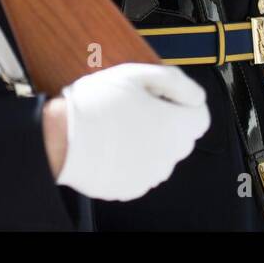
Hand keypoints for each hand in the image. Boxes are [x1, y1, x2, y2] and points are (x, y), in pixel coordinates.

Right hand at [48, 63, 208, 200]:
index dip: (182, 102)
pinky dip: (132, 158)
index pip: (200, 117)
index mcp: (176, 126)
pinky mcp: (132, 188)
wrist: (62, 138)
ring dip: (149, 140)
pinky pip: (141, 169)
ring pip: (161, 154)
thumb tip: (195, 94)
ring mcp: (151, 175)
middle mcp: (169, 156)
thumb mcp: (136, 74)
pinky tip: (112, 143)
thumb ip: (175, 81)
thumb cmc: (96, 104)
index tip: (161, 97)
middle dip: (166, 121)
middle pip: (181, 136)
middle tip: (135, 107)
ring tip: (118, 125)